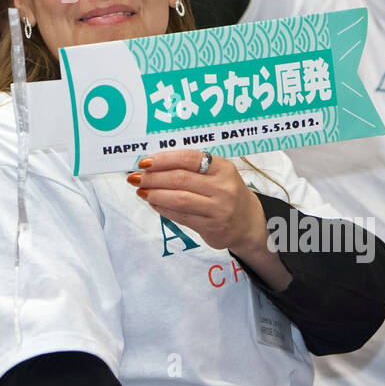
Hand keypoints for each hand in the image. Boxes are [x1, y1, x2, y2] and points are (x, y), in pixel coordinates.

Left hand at [127, 150, 268, 256]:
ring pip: (179, 199)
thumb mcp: (217, 173)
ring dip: (155, 194)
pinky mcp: (212, 227)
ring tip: (141, 191)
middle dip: (153, 178)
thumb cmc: (226, 192)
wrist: (248, 222)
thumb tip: (152, 165)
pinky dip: (163, 209)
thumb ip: (190, 168)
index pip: (188, 158)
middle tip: (136, 178)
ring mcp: (219, 209)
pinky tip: (154, 203)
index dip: (163, 159)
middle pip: (180, 179)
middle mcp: (223, 187)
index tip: (144, 162)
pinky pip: (181, 217)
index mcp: (223, 167)